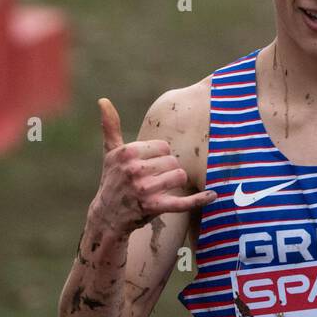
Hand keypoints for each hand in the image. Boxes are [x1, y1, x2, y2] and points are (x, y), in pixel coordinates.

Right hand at [92, 97, 215, 234]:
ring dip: (176, 183)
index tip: (150, 165)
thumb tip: (103, 100)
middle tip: (155, 180)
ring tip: (162, 189)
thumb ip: (110, 126)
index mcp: (127, 153)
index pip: (163, 147)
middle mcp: (134, 169)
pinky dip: (198, 199)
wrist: (107, 216)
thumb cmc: (113, 180)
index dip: (160, 156)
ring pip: (179, 176)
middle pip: (173, 161)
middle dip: (169, 170)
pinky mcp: (153, 206)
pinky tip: (213, 195)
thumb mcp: (109, 153)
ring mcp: (144, 189)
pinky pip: (182, 202)